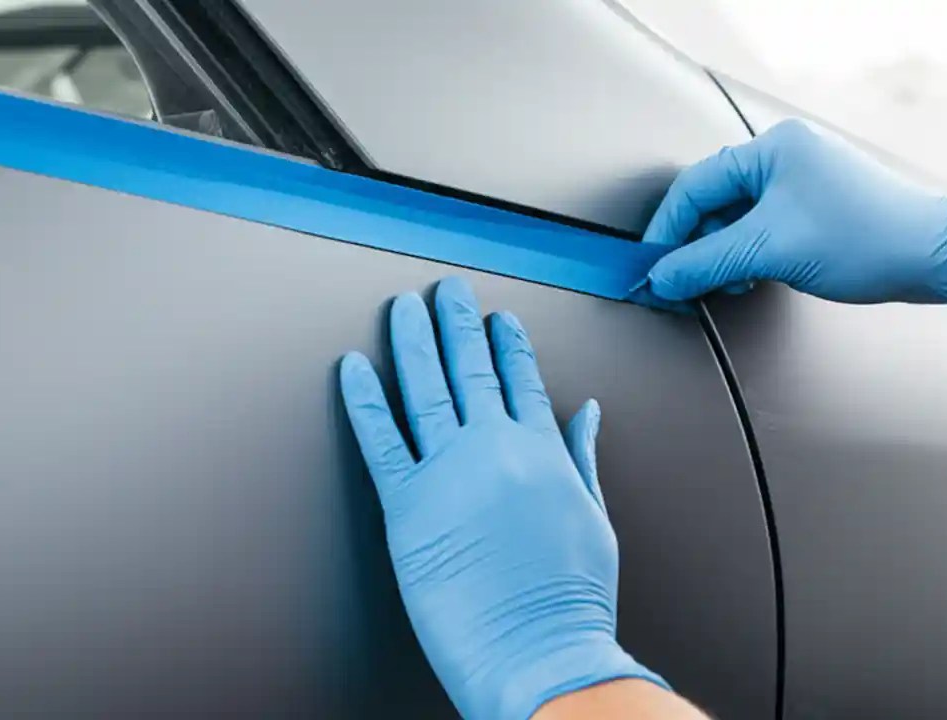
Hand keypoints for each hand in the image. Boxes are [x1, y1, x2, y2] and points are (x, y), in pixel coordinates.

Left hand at [339, 277, 663, 719]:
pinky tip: (353, 369)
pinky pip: (380, 441)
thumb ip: (582, 459)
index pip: (523, 378)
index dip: (508, 342)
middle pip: (471, 369)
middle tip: (447, 288)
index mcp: (544, 453)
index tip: (498, 318)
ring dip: (411, 340)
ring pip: (425, 389)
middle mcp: (496, 451)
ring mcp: (450, 475)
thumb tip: (585, 415)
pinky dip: (364, 400)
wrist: (541, 654)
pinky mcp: (408, 509)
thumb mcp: (594, 519)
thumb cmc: (570, 602)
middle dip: (458, 322)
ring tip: (403, 307)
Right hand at [641, 119, 946, 313]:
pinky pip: (762, 230)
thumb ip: (706, 263)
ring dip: (723, 256)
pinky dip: (748, 256)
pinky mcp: (815, 210)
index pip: (695, 187)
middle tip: (683, 281)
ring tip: (725, 283)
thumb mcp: (770, 251)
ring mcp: (802, 183)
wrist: (938, 257)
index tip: (653, 265)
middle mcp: (786, 157)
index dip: (667, 230)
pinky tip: (751, 277)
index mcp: (772, 149)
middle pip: (713, 203)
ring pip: (737, 221)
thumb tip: (663, 276)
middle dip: (697, 246)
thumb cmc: (872, 239)